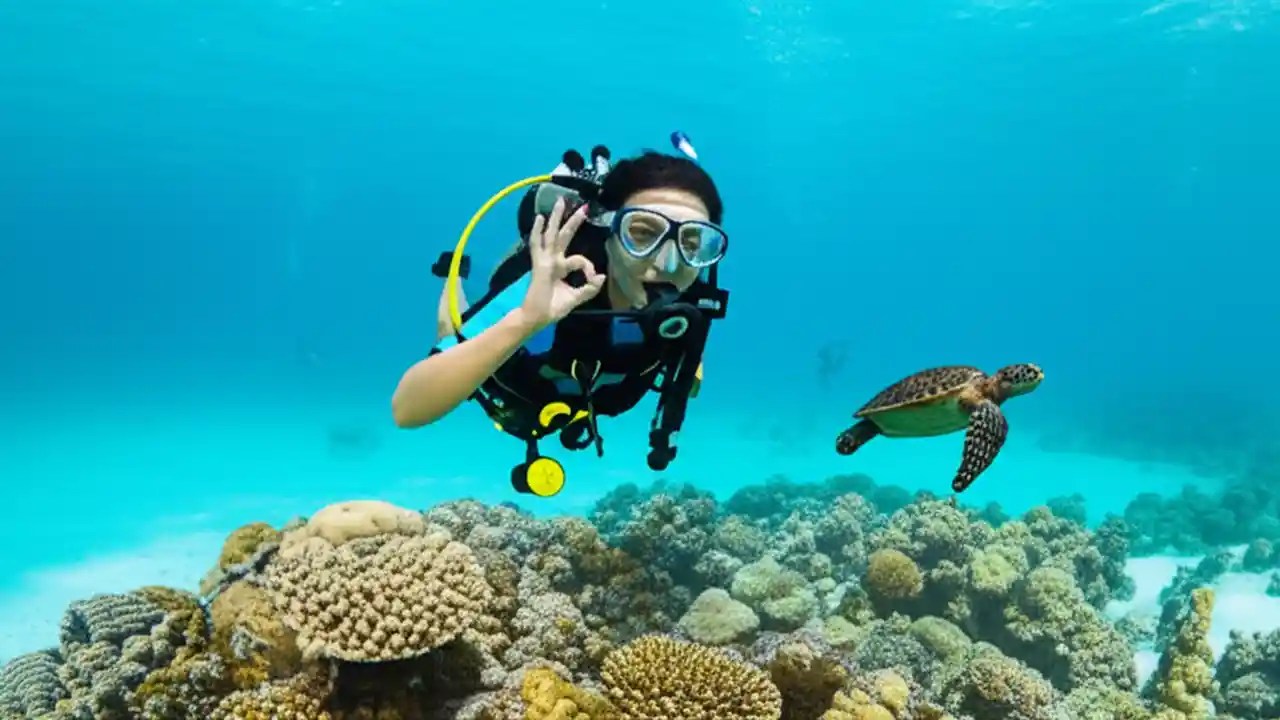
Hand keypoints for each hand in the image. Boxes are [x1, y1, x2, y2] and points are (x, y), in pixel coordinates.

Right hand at [518, 196, 605, 330]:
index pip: (579, 259)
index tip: (593, 278)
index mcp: (561, 267)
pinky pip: (537, 245)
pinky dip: (537, 232)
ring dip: (556, 218)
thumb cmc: (553, 308)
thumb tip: (602, 276)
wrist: (537, 318)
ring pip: (552, 235)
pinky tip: (539, 218)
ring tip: (560, 201)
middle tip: (583, 207)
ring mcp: (545, 260)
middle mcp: (553, 260)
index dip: (589, 266)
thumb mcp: (576, 297)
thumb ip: (589, 288)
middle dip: (573, 221)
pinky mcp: (540, 265)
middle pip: (564, 236)